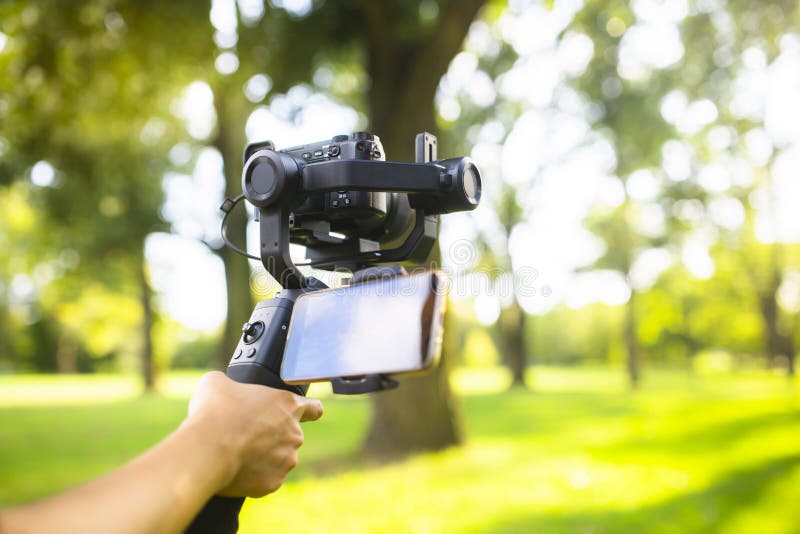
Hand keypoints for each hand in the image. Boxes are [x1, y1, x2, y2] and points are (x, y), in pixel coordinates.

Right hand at [186, 372, 322, 497]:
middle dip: (272, 436)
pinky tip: (235, 468)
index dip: (309, 411)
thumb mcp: (219, 383)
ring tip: (236, 452)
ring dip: (263, 457)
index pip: (314, 408)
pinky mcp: (273, 483)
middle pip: (289, 436)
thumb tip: (223, 389)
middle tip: (245, 434)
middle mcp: (294, 433)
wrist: (206, 448)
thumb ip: (232, 385)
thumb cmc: (215, 411)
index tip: (305, 415)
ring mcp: (286, 460)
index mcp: (288, 405)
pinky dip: (253, 476)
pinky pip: (265, 478)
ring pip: (278, 459)